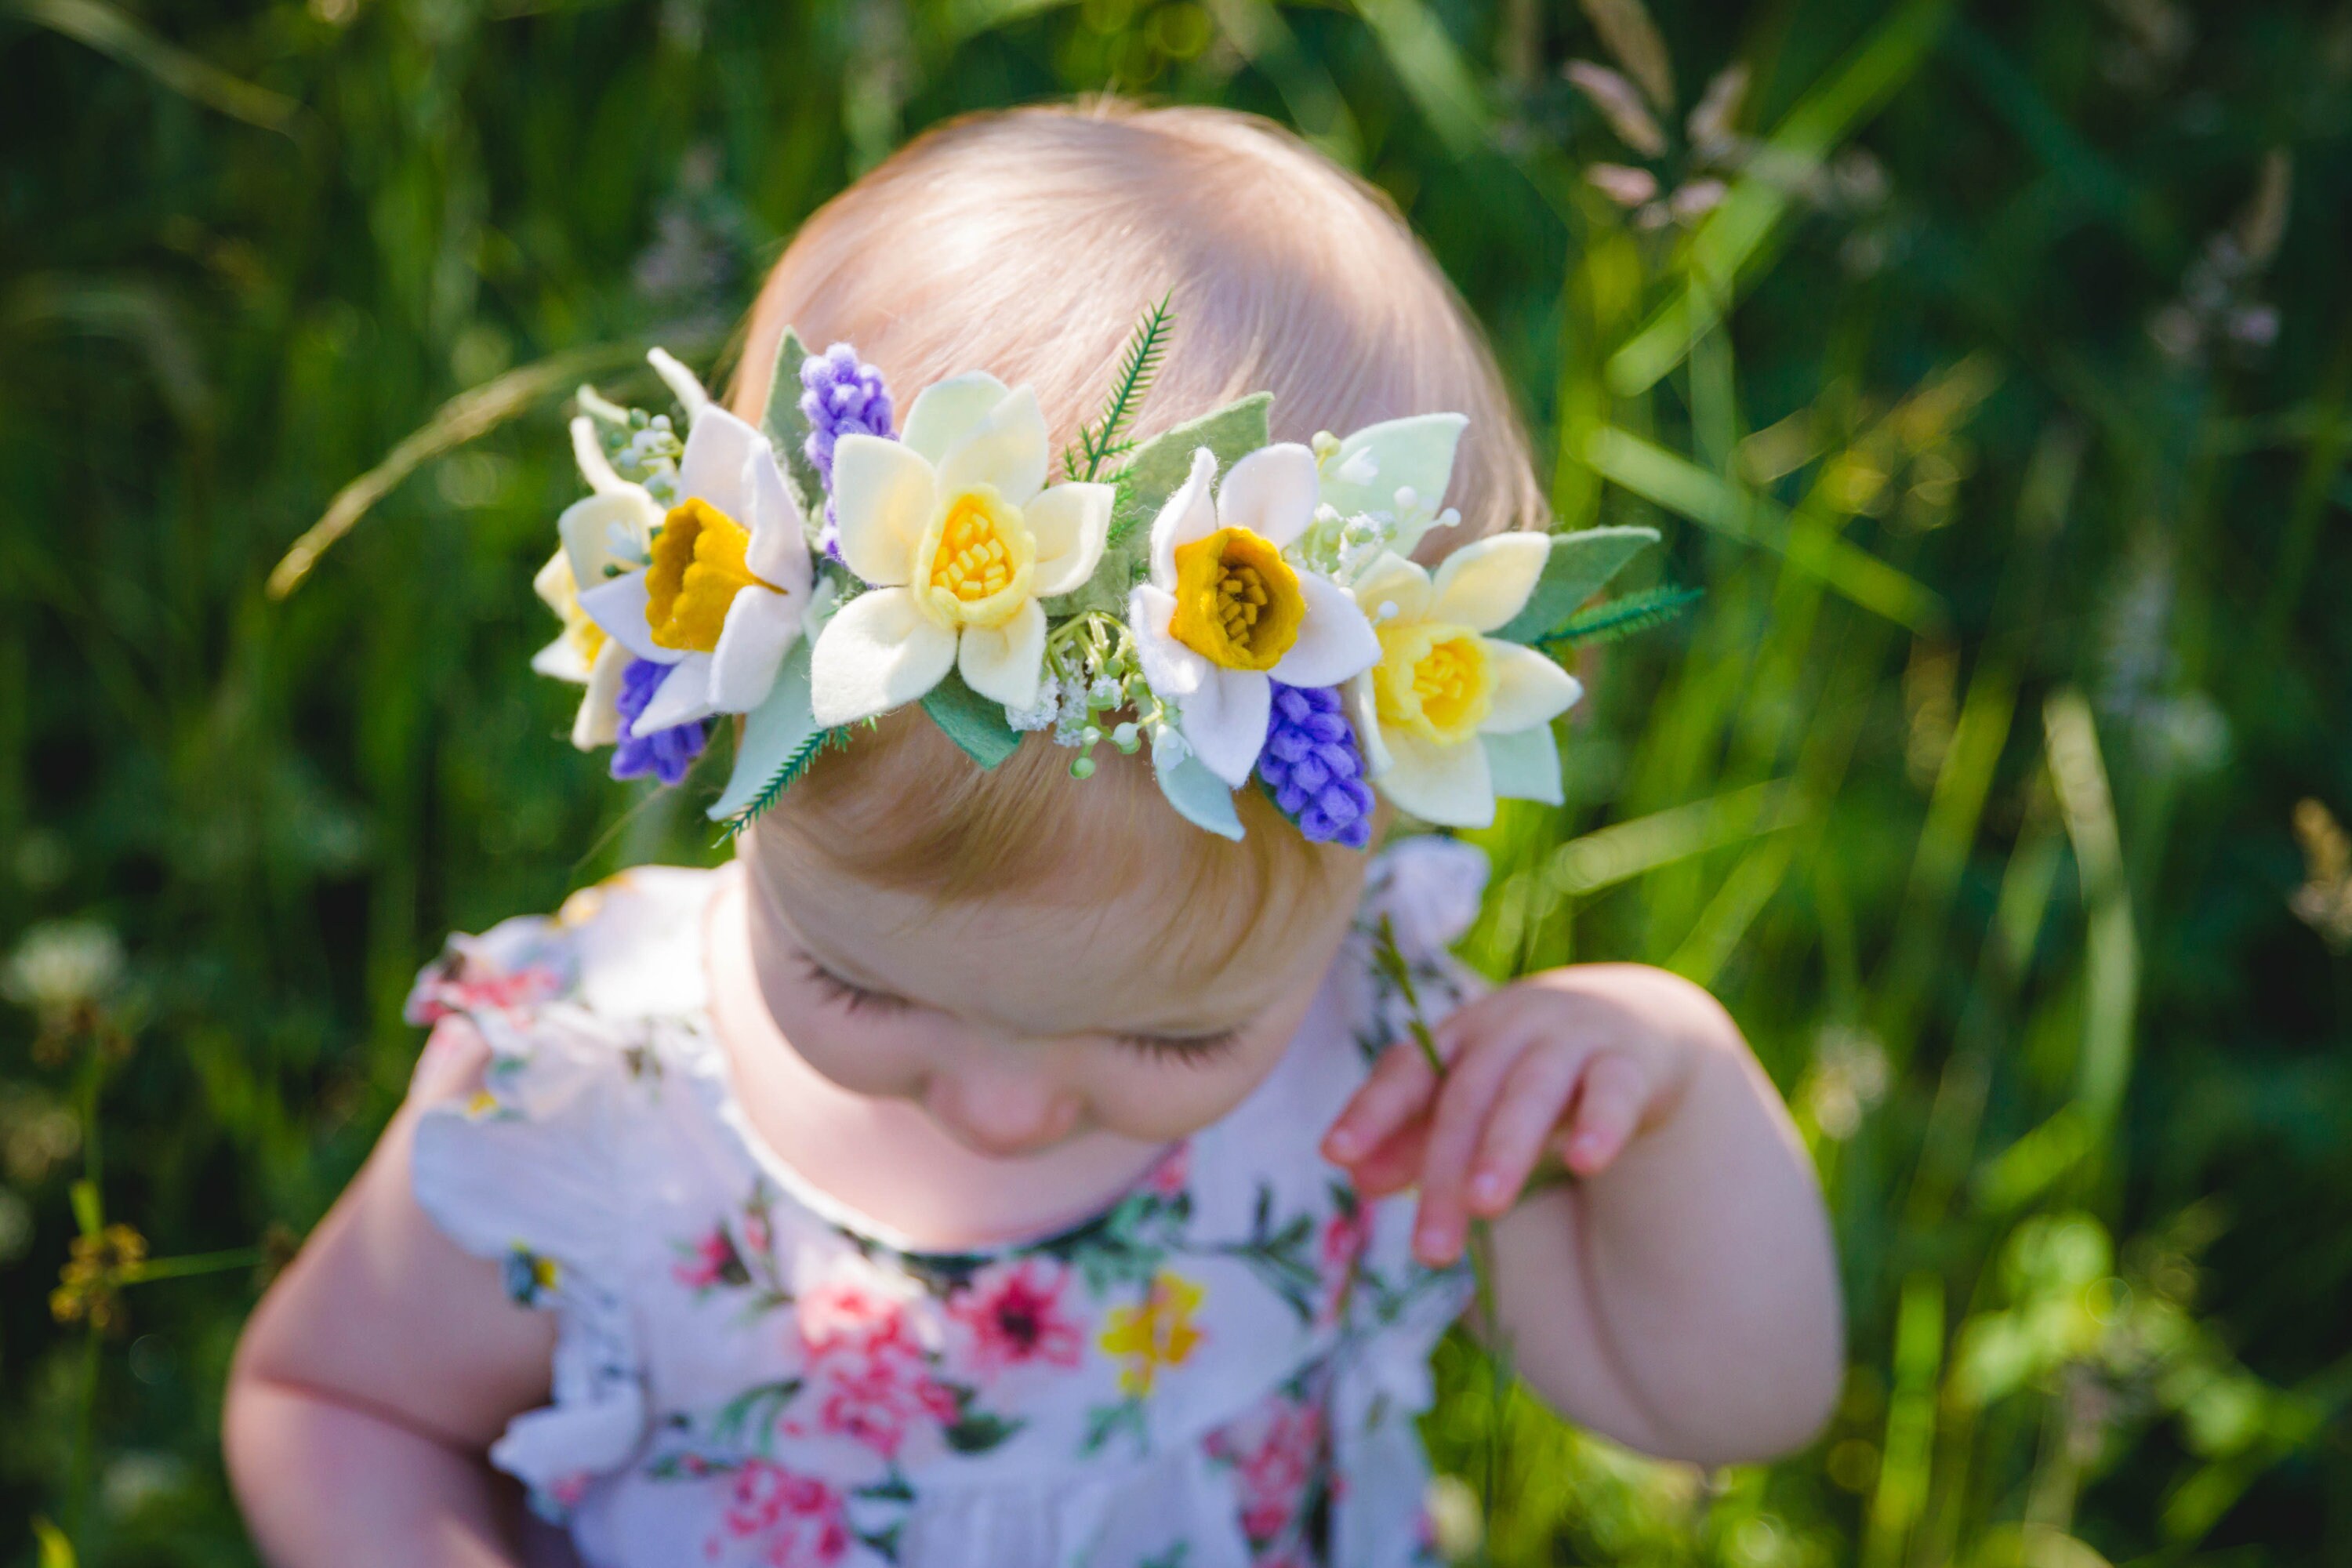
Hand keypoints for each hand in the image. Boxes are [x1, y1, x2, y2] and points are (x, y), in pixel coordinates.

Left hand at [1319, 969, 1698, 1267]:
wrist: (1634, 1019)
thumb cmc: (1528, 1068)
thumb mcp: (1472, 1095)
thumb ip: (1417, 1135)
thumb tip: (1356, 1179)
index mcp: (1461, 1037)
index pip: (1408, 1071)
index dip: (1372, 1110)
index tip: (1335, 1154)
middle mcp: (1508, 1028)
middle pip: (1467, 1098)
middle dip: (1444, 1171)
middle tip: (1430, 1250)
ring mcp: (1570, 1039)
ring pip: (1532, 1091)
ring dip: (1505, 1146)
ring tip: (1485, 1206)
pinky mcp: (1629, 1063)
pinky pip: (1613, 1091)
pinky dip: (1598, 1124)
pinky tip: (1585, 1162)